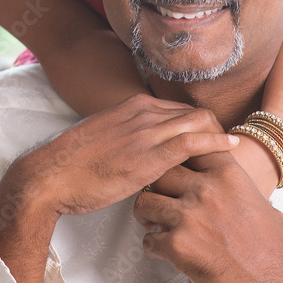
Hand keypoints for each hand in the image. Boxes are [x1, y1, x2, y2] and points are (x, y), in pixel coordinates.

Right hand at [0, 93, 237, 282]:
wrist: (50, 176)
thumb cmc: (70, 166)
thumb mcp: (99, 142)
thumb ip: (121, 140)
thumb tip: (132, 153)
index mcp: (129, 107)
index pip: (176, 109)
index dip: (195, 124)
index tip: (206, 140)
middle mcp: (141, 112)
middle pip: (193, 112)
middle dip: (213, 128)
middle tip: (225, 150)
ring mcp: (147, 131)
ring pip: (198, 121)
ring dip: (218, 136)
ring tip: (232, 154)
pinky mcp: (150, 155)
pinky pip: (193, 142)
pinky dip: (215, 144)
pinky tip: (230, 150)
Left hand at [135, 153, 282, 282]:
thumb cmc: (274, 250)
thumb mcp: (260, 202)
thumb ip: (233, 186)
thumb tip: (219, 182)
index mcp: (228, 175)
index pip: (190, 146)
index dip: (179, 156)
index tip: (175, 167)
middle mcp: (206, 190)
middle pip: (160, 172)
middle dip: (155, 185)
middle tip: (158, 198)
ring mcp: (189, 217)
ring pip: (144, 201)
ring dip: (146, 214)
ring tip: (154, 224)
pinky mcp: (178, 246)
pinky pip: (149, 239)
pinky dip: (153, 247)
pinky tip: (163, 251)